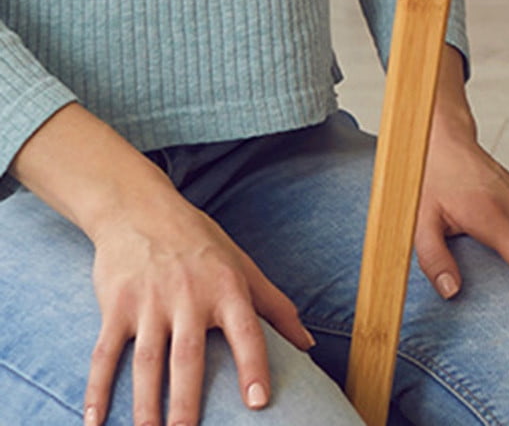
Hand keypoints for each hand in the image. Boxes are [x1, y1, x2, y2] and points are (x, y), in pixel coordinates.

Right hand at [87, 191, 312, 425]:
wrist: (142, 209)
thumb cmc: (201, 243)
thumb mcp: (244, 266)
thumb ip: (276, 307)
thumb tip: (309, 345)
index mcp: (227, 287)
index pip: (246, 331)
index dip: (254, 365)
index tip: (259, 402)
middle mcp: (190, 295)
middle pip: (188, 356)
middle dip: (187, 400)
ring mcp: (151, 301)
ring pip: (147, 361)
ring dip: (145, 404)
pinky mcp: (116, 305)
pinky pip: (104, 353)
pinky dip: (97, 388)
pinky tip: (94, 421)